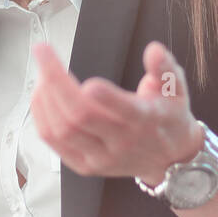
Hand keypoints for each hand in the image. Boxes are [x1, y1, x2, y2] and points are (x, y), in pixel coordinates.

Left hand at [29, 40, 203, 186]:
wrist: (169, 161)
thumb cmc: (168, 119)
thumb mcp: (177, 89)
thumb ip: (165, 68)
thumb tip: (154, 50)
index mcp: (146, 121)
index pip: (125, 111)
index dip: (106, 97)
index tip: (89, 81)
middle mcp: (121, 143)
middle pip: (81, 117)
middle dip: (56, 81)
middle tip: (44, 53)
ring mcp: (100, 158)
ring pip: (63, 130)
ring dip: (45, 97)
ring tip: (42, 70)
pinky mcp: (84, 166)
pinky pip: (54, 142)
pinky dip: (41, 115)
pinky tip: (40, 94)